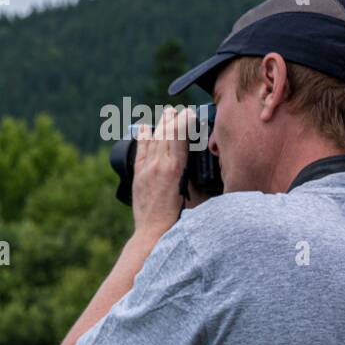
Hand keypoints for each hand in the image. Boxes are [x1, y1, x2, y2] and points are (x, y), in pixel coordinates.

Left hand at [131, 106, 191, 240]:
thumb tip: (206, 166)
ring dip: (162, 124)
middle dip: (174, 119)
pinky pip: (140, 150)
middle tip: (181, 110)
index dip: (185, 122)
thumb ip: (201, 180)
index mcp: (175, 169)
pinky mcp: (138, 176)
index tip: (191, 113)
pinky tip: (145, 127)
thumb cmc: (178, 220)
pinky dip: (143, 137)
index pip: (180, 137)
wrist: (152, 234)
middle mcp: (158, 165)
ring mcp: (146, 169)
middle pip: (166, 134)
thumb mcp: (197, 198)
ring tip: (168, 113)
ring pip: (154, 139)